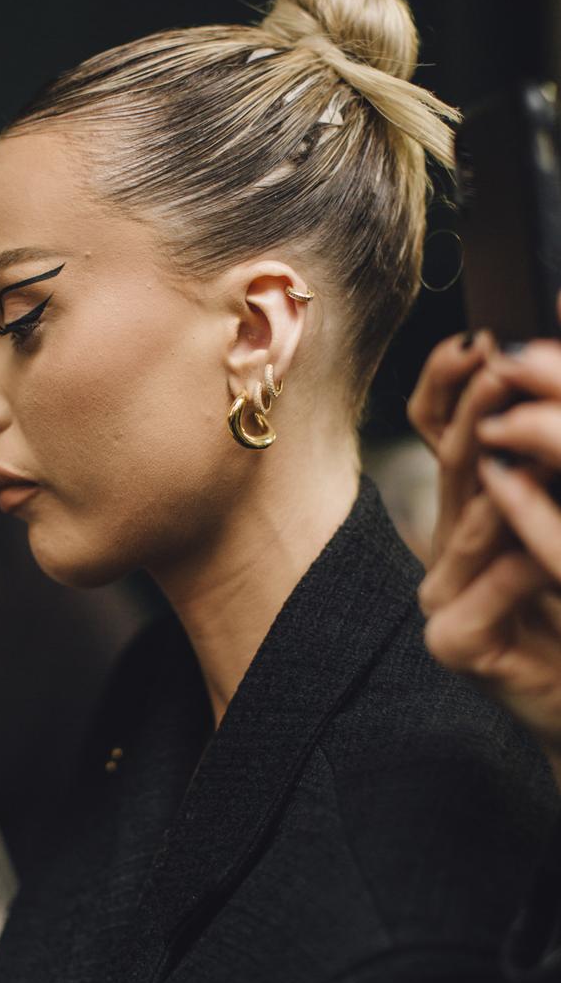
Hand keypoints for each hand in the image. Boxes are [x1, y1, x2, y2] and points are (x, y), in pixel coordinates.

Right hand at [414, 318, 560, 784]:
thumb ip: (545, 458)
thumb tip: (537, 349)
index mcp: (469, 504)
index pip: (436, 425)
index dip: (445, 383)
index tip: (477, 341)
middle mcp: (447, 543)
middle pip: (449, 464)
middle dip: (472, 413)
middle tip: (496, 370)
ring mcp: (442, 594)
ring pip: (466, 528)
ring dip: (497, 490)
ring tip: (522, 451)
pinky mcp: (452, 641)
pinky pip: (484, 595)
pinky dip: (515, 571)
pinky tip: (537, 554)